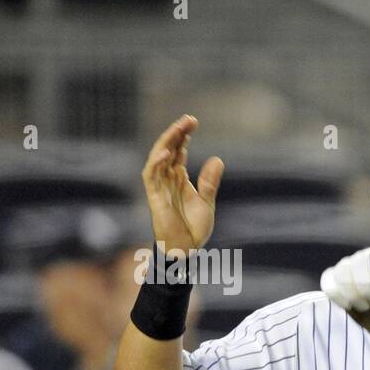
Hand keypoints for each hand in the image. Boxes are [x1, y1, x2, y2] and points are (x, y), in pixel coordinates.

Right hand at [142, 114, 223, 254]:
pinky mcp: (155, 198)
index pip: (178, 152)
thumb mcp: (207, 201)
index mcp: (178, 180)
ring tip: (179, 128)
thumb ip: (210, 181)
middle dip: (176, 133)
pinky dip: (157, 163)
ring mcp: (159, 188)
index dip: (183, 137)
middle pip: (168, 150)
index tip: (192, 122)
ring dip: (167, 142)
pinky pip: (151, 176)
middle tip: (189, 119)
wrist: (186, 250)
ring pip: (158, 158)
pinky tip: (168, 151)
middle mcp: (166, 180)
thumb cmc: (194, 229)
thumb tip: (218, 159)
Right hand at [321, 246, 369, 345]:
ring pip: (340, 273)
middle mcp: (367, 256)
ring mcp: (350, 267)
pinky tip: (350, 306)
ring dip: (352, 296)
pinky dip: (337, 296)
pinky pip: (328, 281)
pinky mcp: (338, 280)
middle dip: (365, 289)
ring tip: (366, 306)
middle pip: (354, 265)